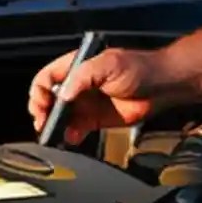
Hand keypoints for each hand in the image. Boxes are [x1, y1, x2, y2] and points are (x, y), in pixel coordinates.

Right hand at [28, 48, 155, 144]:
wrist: (161, 88)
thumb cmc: (138, 68)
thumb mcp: (108, 64)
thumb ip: (82, 77)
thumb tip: (62, 95)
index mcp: (76, 67)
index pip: (47, 78)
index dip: (39, 92)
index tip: (41, 105)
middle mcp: (77, 86)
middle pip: (48, 99)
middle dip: (42, 111)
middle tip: (42, 122)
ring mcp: (85, 104)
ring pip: (59, 117)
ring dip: (53, 126)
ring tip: (52, 134)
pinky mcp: (94, 120)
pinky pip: (75, 130)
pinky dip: (69, 136)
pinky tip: (71, 138)